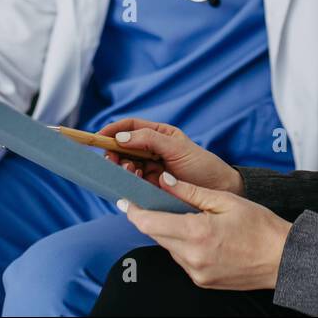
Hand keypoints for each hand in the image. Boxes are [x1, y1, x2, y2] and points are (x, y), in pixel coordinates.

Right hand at [97, 117, 243, 194]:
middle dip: (114, 151)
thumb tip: (121, 138)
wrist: (218, 191)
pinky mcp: (151, 186)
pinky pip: (133, 181)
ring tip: (129, 171)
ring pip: (126, 164)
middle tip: (111, 160)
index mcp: (159, 134)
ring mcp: (151, 168)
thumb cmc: (202, 165)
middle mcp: (152, 150)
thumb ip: (150, 140)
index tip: (99, 136)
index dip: (113, 129)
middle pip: (124, 146)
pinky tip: (133, 181)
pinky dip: (129, 180)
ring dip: (122, 167)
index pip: (130, 126)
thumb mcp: (177, 148)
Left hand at [119, 172, 291, 290]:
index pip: (150, 223)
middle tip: (153, 201)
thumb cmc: (260, 226)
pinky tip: (200, 235)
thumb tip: (163, 179)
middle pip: (156, 235)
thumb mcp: (225, 201)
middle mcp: (192, 257)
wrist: (282, 259)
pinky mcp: (201, 281)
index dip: (134, 211)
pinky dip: (183, 245)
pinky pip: (182, 259)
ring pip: (169, 247)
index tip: (125, 200)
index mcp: (197, 234)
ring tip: (188, 217)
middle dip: (152, 218)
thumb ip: (190, 191)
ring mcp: (196, 272)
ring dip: (170, 231)